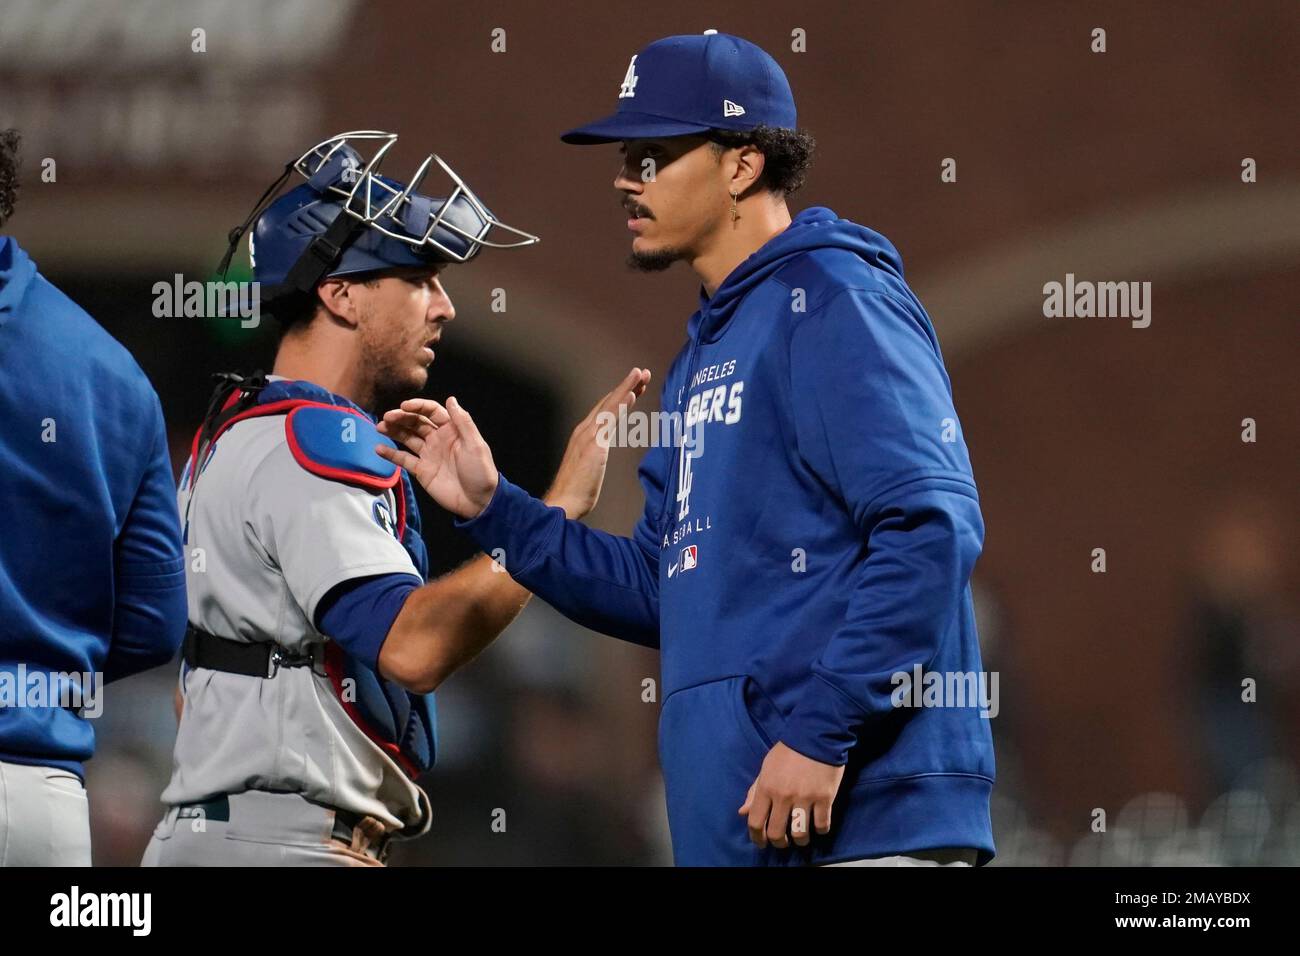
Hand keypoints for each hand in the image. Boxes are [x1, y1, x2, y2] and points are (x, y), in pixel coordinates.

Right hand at [376, 395, 498, 519]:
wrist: (478, 502)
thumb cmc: (480, 471)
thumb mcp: (475, 444)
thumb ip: (463, 422)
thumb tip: (450, 398)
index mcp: (451, 429)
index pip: (431, 411)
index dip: (418, 406)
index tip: (404, 405)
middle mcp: (437, 439)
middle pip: (416, 423)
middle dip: (401, 417)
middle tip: (387, 417)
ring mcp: (428, 454)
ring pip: (407, 438)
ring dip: (394, 431)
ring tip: (380, 427)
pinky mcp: (421, 470)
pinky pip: (404, 459)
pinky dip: (391, 454)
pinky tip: (378, 448)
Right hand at [543, 367, 650, 518]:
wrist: (564, 504)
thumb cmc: (577, 491)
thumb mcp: (590, 467)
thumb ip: (596, 456)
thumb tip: (602, 454)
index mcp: (585, 435)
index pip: (605, 409)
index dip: (622, 395)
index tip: (637, 386)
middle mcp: (585, 430)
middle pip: (608, 401)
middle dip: (627, 385)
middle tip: (642, 372)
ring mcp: (588, 437)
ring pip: (610, 406)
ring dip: (626, 388)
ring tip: (639, 374)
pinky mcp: (594, 446)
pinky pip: (609, 421)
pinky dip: (619, 406)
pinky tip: (630, 396)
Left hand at [738, 742, 845, 848]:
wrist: (816, 735)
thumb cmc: (788, 751)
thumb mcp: (766, 767)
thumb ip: (754, 791)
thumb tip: (742, 812)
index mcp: (766, 788)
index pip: (756, 822)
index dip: (757, 837)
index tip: (761, 842)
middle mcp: (783, 796)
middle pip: (777, 833)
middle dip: (779, 843)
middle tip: (783, 842)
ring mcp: (805, 798)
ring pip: (800, 834)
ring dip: (800, 841)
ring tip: (801, 837)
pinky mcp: (825, 798)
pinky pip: (822, 825)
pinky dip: (820, 830)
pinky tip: (818, 826)